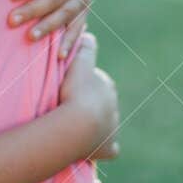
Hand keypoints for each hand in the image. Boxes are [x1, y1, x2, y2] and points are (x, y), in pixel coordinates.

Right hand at [58, 33, 118, 160]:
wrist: (77, 123)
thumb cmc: (75, 91)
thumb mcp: (78, 63)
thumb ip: (84, 47)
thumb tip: (87, 32)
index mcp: (107, 87)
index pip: (96, 84)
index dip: (81, 87)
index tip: (68, 92)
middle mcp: (114, 107)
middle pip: (101, 106)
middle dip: (90, 108)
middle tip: (68, 111)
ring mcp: (113, 129)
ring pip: (105, 126)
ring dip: (94, 128)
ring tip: (75, 130)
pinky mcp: (109, 148)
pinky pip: (109, 149)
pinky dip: (102, 149)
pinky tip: (92, 150)